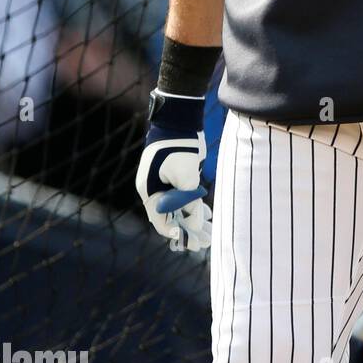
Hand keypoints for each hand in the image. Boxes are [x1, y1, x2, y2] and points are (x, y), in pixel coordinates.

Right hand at [135, 91, 212, 252]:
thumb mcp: (186, 176)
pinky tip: (209, 215)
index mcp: (150, 192)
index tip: (193, 243)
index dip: (177, 234)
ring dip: (195, 221)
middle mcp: (155, 191)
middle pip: (171, 218)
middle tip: (206, 243)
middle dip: (189, 231)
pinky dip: (195, 207)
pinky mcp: (176, 178)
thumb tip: (196, 224)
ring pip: (179, 210)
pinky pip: (183, 199)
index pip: (161, 222)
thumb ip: (189, 201)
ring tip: (211, 234)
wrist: (180, 119)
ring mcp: (165, 184)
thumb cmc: (180, 145)